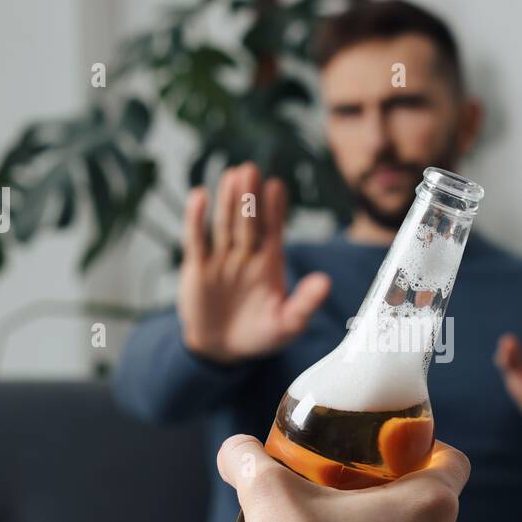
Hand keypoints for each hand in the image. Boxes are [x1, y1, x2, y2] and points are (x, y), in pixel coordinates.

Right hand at [178, 161, 330, 362]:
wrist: (223, 351)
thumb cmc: (261, 336)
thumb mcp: (288, 324)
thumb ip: (305, 303)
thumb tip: (325, 282)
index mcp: (270, 264)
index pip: (273, 231)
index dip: (274, 209)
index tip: (276, 185)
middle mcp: (246, 256)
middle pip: (247, 222)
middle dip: (249, 198)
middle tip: (251, 170)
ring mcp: (221, 260)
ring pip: (224, 225)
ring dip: (227, 201)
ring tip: (231, 175)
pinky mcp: (198, 269)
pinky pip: (197, 240)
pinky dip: (196, 219)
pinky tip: (199, 195)